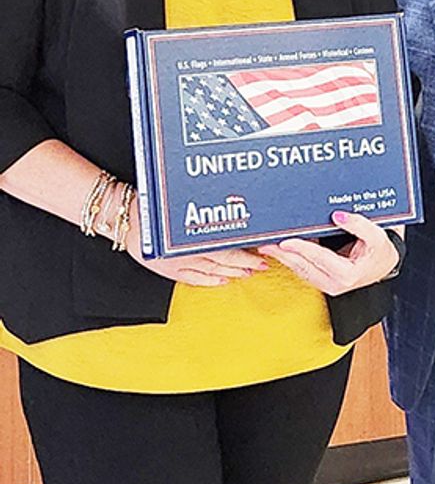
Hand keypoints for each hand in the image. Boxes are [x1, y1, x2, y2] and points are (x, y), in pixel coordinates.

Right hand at [122, 195, 268, 285]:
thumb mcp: (182, 202)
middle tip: (263, 263)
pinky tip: (223, 280)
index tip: (262, 249)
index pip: (227, 248)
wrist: (122, 217)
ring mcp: (176, 264)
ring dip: (233, 273)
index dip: (246, 252)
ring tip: (249, 271)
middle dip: (246, 264)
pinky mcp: (167, 271)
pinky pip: (194, 280)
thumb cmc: (149, 204)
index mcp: (190, 236)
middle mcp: (185, 253)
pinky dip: (211, 281)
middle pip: (224, 261)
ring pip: (212, 272)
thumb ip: (206, 208)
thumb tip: (232, 207)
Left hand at [261, 210, 401, 295]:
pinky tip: (281, 251)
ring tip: (268, 246)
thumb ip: (359, 225)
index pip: (318, 258)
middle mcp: (335, 284)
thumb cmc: (380, 251)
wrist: (384, 266)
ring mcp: (327, 285)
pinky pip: (303, 271)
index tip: (285, 241)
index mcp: (347, 275)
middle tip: (265, 244)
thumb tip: (338, 216)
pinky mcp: (322, 282)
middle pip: (303, 267)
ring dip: (283, 258)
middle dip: (283, 254)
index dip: (301, 248)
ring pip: (300, 271)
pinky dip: (291, 260)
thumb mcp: (376, 236)